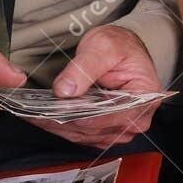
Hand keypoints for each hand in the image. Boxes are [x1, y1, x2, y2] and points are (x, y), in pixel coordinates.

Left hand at [29, 26, 162, 148]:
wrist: (120, 50)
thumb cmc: (118, 46)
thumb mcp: (103, 47)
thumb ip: (84, 68)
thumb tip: (66, 90)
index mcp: (146, 98)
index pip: (117, 115)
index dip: (89, 116)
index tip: (65, 112)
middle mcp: (137, 119)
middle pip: (100, 130)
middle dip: (69, 122)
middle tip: (39, 114)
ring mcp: (121, 128)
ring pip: (87, 136)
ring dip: (61, 128)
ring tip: (36, 116)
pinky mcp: (106, 131)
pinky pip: (83, 135)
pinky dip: (63, 129)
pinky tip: (44, 119)